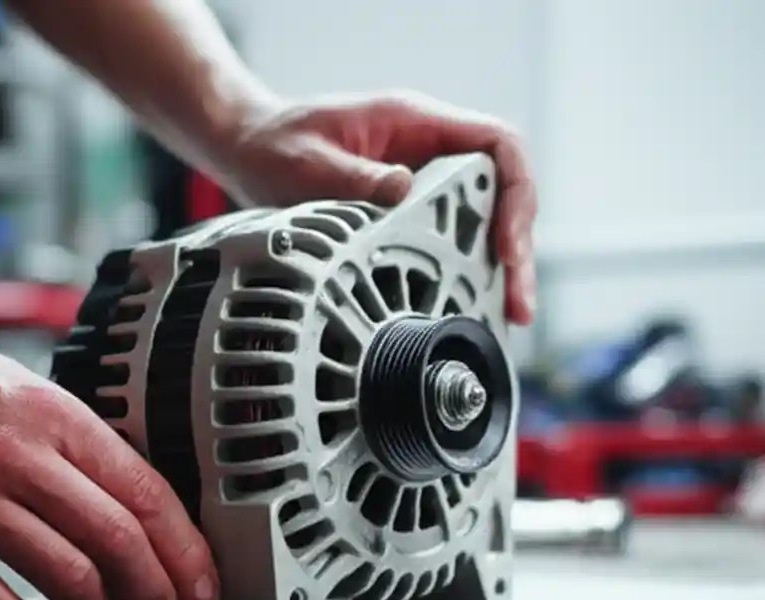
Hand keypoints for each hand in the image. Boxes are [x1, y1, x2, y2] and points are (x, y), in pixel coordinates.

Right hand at [0, 324, 218, 599]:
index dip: (185, 548)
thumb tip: (136, 498)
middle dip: (154, 596)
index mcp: (55, 416)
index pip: (145, 490)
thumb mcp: (25, 389)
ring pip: (67, 577)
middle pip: (117, 541)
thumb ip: (77, 440)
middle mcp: (20, 458)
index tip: (201, 582)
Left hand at [218, 91, 537, 323]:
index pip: (497, 143)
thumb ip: (352, 177)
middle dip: (515, 245)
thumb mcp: (307, 162)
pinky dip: (466, 268)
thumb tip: (401, 191)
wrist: (246, 147)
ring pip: (483, 217)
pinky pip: (452, 234)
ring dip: (497, 264)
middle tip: (518, 300)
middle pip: (500, 190)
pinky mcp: (408, 207)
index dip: (514, 193)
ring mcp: (422, 178)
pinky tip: (472, 303)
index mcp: (414, 121)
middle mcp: (428, 148)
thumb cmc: (275, 145)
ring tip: (508, 313)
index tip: (505, 243)